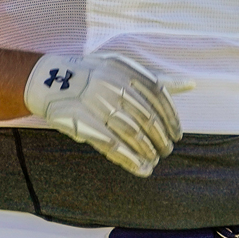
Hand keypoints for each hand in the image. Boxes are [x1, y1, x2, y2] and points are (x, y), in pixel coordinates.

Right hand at [24, 53, 191, 176]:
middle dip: (161, 137)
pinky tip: (141, 169)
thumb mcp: (122, 68)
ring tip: (154, 161)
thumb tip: (191, 85)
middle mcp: (112, 84)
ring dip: (147, 150)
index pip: (158, 95)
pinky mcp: (82, 123)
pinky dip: (129, 160)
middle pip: (147, 116)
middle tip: (166, 150)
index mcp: (124, 69)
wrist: (47, 79)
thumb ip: (155, 79)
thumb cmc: (93, 75)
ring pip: (132, 133)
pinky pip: (111, 145)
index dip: (171, 118)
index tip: (177, 133)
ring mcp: (97, 104)